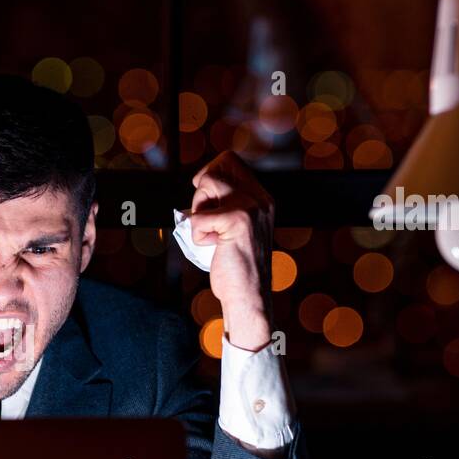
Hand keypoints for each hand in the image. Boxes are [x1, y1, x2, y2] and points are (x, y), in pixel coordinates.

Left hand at [182, 151, 274, 350]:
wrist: (249, 297)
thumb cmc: (236, 267)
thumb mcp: (234, 229)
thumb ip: (224, 205)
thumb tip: (199, 185)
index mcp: (261, 197)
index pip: (229, 160)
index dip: (208, 174)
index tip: (205, 198)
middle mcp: (260, 198)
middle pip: (215, 168)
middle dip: (201, 193)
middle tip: (208, 221)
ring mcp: (250, 206)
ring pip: (206, 185)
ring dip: (198, 213)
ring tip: (212, 235)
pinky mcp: (238, 220)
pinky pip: (197, 218)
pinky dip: (197, 237)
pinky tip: (215, 248)